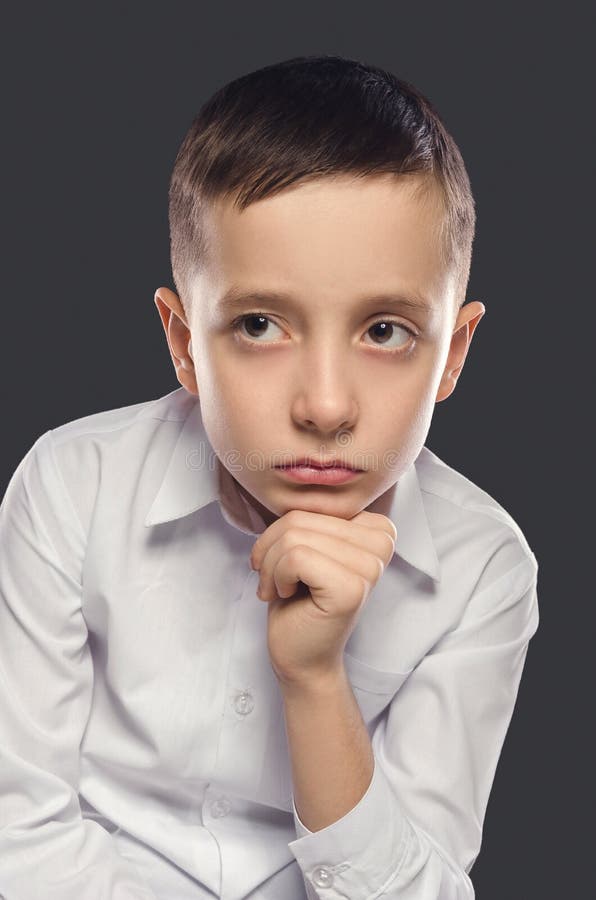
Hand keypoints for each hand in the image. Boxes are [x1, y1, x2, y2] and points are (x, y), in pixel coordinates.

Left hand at [249, 509, 396, 686]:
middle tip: (275, 579)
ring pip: (293, 536)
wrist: (300, 657)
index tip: (286, 561)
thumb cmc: (299, 602)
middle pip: (300, 518)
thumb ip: (311, 518)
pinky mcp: (351, 588)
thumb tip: (293, 487)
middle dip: (271, 549)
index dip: (286, 529)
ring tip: (279, 588)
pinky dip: (277, 576)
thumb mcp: (307, 546)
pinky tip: (287, 596)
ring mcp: (369, 568)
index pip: (314, 503)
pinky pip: (295, 556)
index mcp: (375, 529)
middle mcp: (380, 545)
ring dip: (271, 566)